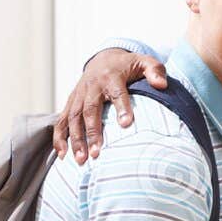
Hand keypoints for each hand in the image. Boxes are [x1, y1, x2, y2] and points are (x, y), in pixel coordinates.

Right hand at [53, 49, 167, 162]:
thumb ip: (155, 70)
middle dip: (92, 132)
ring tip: (81, 160)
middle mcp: (91, 86)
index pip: (117, 92)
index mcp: (111, 76)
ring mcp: (79, 95)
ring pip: (73, 118)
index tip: (126, 124)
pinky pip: (62, 120)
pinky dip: (60, 137)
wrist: (103, 60)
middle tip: (97, 153)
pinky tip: (62, 155)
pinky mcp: (71, 103)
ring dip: (75, 140)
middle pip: (90, 110)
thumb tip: (162, 85)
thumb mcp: (144, 62)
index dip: (121, 107)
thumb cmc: (128, 66)